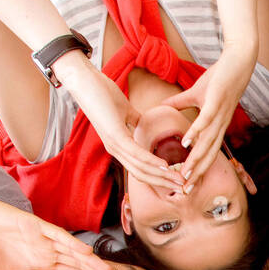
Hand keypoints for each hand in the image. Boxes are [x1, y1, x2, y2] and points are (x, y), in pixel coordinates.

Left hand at [58, 59, 186, 193]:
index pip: (141, 168)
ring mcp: (114, 144)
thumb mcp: (124, 109)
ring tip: (178, 180)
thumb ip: (134, 120)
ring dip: (162, 176)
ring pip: (141, 168)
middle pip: (142, 175)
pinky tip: (165, 166)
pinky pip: (136, 153)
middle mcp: (116, 150)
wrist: (84, 81)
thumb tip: (141, 122)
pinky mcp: (115, 135)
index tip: (176, 179)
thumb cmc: (102, 92)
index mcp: (119, 145)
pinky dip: (151, 161)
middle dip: (164, 182)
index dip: (159, 177)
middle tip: (183, 188)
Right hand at [162, 44, 254, 187]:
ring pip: (206, 142)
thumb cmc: (218, 78)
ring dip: (195, 158)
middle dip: (197, 173)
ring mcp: (219, 115)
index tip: (186, 184)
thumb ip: (180, 103)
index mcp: (215, 126)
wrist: (238, 60)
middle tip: (186, 189)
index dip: (198, 169)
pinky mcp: (216, 101)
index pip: (206, 152)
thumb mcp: (195, 93)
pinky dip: (196, 132)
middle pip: (208, 154)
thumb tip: (162, 108)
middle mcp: (219, 125)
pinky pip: (205, 120)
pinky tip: (186, 142)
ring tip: (185, 173)